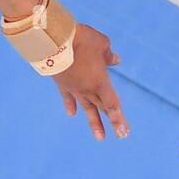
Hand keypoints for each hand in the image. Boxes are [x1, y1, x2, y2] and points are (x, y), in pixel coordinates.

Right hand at [53, 23, 128, 139]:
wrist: (54, 41)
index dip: (118, 118)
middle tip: (120, 135)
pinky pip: (68, 98)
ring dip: (94, 122)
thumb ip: (109, 55)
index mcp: (100, 81)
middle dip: (111, 121)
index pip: (112, 104)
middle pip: (101, 108)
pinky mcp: (62, 83)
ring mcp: (74, 88)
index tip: (124, 132)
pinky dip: (70, 105)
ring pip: (86, 108)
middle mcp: (88, 89)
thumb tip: (116, 60)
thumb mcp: (101, 43)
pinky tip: (72, 114)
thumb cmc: (82, 40)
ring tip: (100, 137)